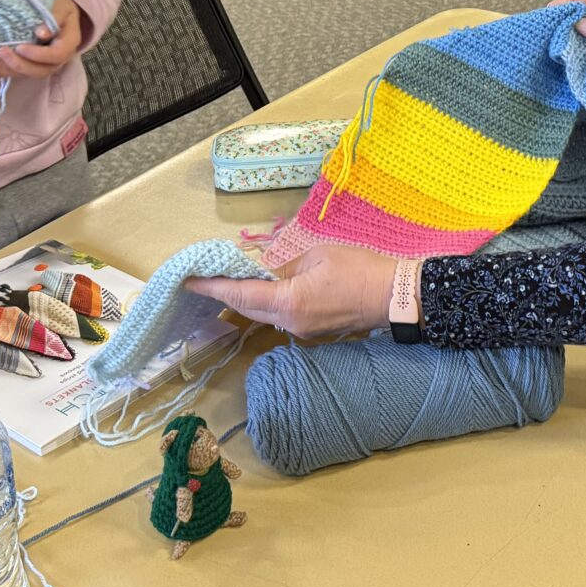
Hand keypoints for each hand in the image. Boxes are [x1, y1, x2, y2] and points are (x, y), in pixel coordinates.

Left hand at [0, 0, 83, 79]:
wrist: (59, 10)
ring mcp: (42, 64)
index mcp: (67, 44)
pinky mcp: (28, 65)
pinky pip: (14, 73)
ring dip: (2, 70)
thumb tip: (41, 33)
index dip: (38, 55)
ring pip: (24, 74)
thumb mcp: (61, 5)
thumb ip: (54, 17)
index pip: (56, 55)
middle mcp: (57, 60)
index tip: (20, 47)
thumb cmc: (60, 4)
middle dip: (17, 64)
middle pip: (39, 70)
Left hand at [183, 243, 394, 338]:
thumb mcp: (318, 256)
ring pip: (262, 313)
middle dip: (224, 292)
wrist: (396, 297)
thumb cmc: (360, 269)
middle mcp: (290, 323)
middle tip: (203, 276)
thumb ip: (283, 266)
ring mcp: (301, 330)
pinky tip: (259, 289)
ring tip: (225, 279)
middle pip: (247, 308)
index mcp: (289, 302)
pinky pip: (279, 316)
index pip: (241, 294)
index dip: (213, 288)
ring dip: (244, 298)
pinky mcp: (312, 330)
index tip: (190, 281)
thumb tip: (262, 270)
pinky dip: (264, 302)